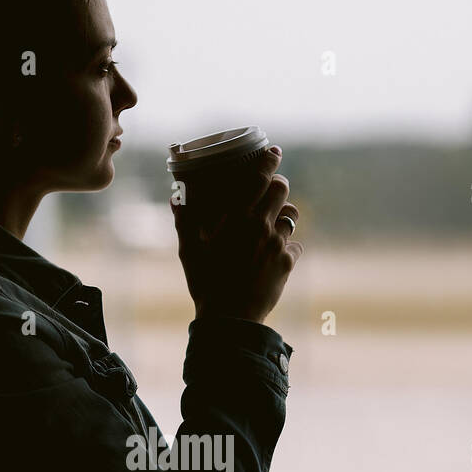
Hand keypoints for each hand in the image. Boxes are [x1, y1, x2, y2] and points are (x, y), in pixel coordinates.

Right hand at [170, 147, 302, 323]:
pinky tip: (278, 252)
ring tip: (277, 220)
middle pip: (282, 190)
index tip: (274, 152)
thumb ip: (184, 220)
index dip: (269, 161)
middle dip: (278, 185)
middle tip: (272, 188)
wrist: (229, 319)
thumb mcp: (189, 250)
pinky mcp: (287, 263)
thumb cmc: (205, 283)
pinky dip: (288, 245)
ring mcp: (277, 244)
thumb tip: (176, 198)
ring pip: (292, 215)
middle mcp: (261, 226)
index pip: (259, 178)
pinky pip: (296, 245)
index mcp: (237, 217)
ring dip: (285, 214)